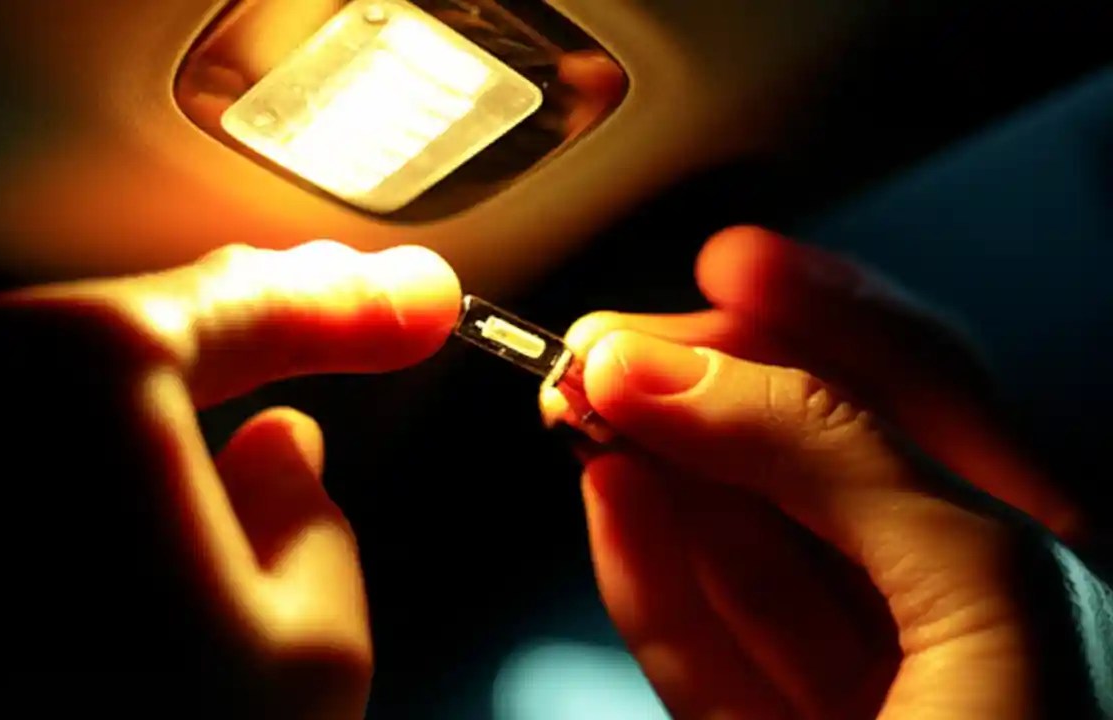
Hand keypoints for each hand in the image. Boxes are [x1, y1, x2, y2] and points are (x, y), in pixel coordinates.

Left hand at [0, 241, 460, 717]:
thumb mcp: (309, 641)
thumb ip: (309, 509)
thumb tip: (281, 457)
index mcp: (82, 374)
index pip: (252, 306)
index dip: (356, 306)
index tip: (415, 303)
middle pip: (145, 324)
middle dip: (256, 326)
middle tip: (349, 321)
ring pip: (61, 381)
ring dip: (164, 389)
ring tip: (249, 399)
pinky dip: (72, 456)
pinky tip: (128, 485)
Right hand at [545, 227, 1094, 718]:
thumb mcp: (983, 587)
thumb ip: (828, 458)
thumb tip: (666, 372)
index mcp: (1037, 546)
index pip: (922, 385)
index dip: (826, 310)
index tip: (730, 262)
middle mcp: (943, 599)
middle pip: (805, 452)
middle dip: (703, 384)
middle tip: (611, 345)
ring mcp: (855, 671)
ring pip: (739, 539)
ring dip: (651, 461)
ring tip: (581, 399)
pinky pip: (697, 638)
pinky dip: (640, 562)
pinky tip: (605, 493)